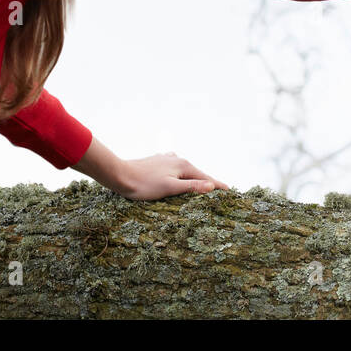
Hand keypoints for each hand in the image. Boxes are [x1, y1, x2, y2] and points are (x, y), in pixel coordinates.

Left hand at [115, 152, 229, 200]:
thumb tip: (212, 185)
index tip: (230, 191)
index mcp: (183, 165)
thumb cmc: (144, 185)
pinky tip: (179, 175)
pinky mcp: (158, 162)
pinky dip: (182, 175)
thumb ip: (191, 186)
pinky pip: (176, 169)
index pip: (206, 178)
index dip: (218, 185)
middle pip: (197, 173)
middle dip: (208, 181)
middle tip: (220, 191)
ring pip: (186, 170)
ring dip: (194, 177)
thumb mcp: (169, 188)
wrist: (120, 175)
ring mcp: (167, 159)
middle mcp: (177, 159)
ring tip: (202, 185)